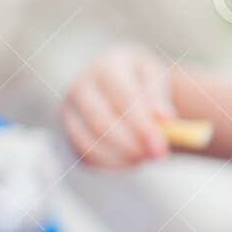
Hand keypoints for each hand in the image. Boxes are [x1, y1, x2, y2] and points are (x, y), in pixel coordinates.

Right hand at [61, 45, 174, 167]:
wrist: (120, 81)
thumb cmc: (141, 80)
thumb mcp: (155, 78)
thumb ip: (158, 96)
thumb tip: (164, 118)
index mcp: (107, 67)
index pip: (122, 97)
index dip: (142, 124)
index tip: (160, 145)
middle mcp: (81, 87)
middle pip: (100, 120)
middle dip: (129, 143)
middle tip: (156, 155)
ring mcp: (69, 111)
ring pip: (87, 140)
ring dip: (119, 155)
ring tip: (145, 157)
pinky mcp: (68, 133)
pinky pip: (84, 154)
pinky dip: (108, 163)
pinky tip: (131, 162)